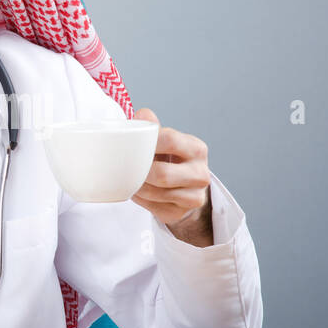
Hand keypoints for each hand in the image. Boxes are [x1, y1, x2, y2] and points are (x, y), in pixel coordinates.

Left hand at [130, 107, 213, 247]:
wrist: (186, 189)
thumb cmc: (170, 159)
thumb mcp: (166, 141)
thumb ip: (153, 128)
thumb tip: (142, 114)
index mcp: (197, 149)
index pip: (169, 140)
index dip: (147, 142)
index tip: (132, 144)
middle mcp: (201, 173)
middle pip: (162, 174)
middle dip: (140, 171)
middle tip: (127, 167)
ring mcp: (195, 196)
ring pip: (155, 192)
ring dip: (137, 186)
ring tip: (130, 178)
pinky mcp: (181, 213)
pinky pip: (153, 207)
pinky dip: (140, 199)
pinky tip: (139, 191)